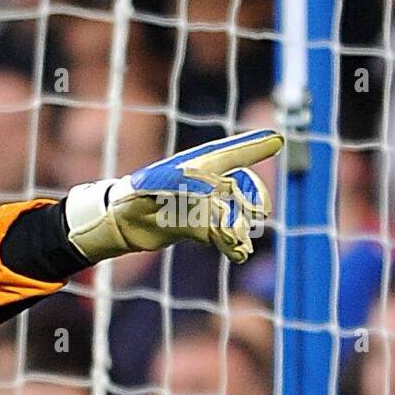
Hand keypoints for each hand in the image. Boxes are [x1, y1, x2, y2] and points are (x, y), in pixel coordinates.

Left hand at [64, 128, 283, 264]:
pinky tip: (239, 253)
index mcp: (192, 168)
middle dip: (250, 198)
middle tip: (258, 211)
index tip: (276, 140)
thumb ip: (181, 184)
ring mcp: (201, 207)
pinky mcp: (197, 228)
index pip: (227, 155)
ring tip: (241, 245)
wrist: (119, 223)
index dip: (251, 147)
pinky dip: (231, 243)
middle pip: (237, 188)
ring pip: (231, 215)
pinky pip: (220, 234)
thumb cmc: (131, 197)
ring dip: (239, 228)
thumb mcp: (151, 188)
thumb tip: (214, 188)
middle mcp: (202, 186)